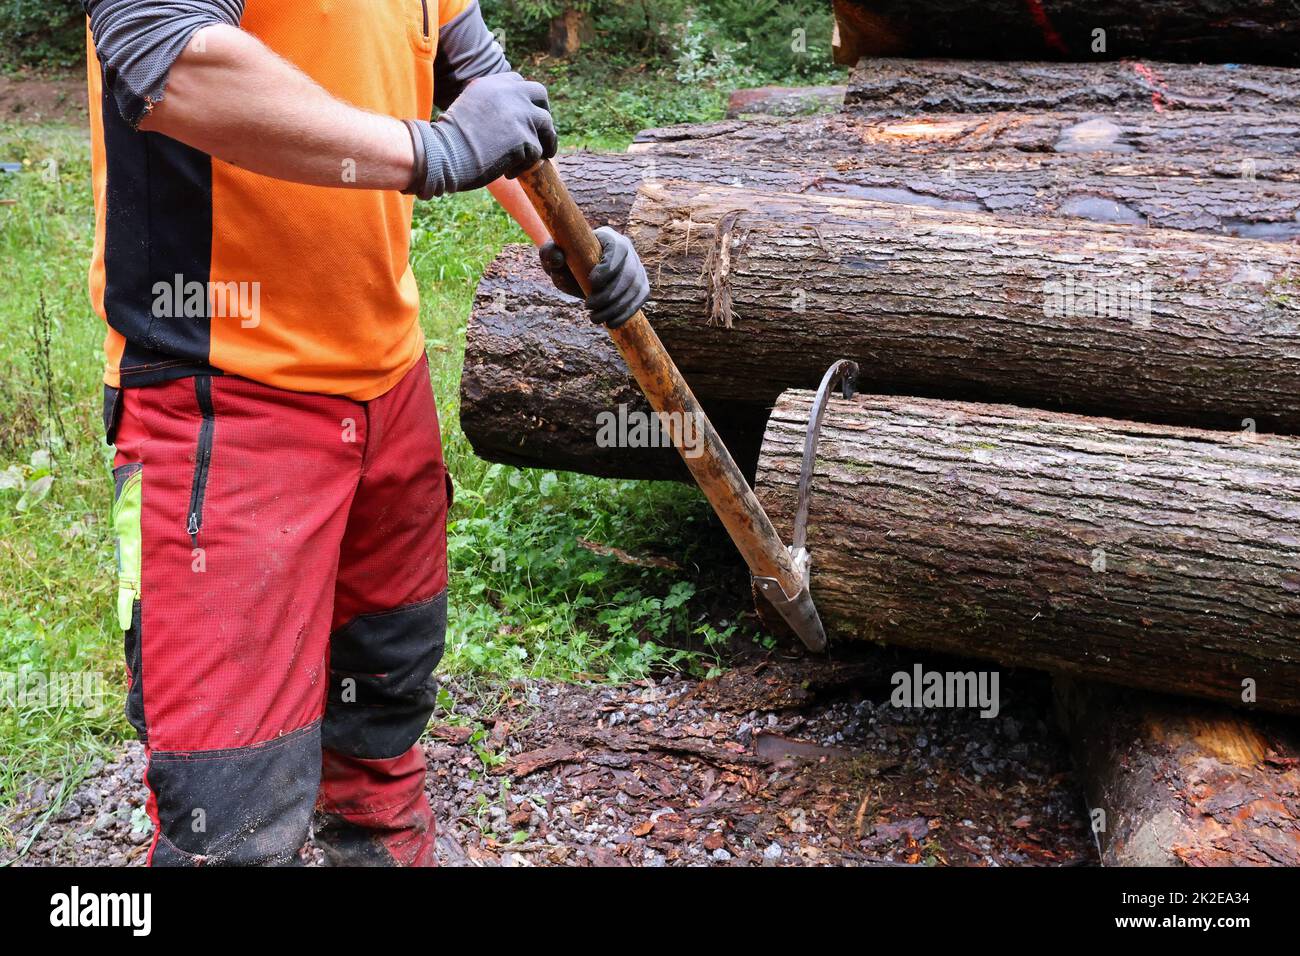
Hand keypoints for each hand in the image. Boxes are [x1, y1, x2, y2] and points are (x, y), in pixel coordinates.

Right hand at [404, 72, 555, 198]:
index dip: (526, 99)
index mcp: (492, 83)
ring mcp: (519, 114)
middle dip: (544, 112)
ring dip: (545, 142)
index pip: (519, 82)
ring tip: (539, 156)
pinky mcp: (524, 138)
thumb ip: (490, 103)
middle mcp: (508, 93)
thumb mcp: (468, 107)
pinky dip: (525, 165)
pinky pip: (536, 153)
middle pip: (540, 94)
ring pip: (546, 125)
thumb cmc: (449, 139)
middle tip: (544, 132)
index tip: (527, 113)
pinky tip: (508, 172)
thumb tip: (509, 116)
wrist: (443, 154)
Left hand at [539, 227, 649, 328]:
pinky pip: (640, 299)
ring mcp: (637, 267)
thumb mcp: (552, 256)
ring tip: (595, 318)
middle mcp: (628, 249)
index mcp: (609, 237)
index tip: (592, 282)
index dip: (609, 266)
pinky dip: (626, 313)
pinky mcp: (641, 285)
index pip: (619, 248)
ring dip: (615, 307)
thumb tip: (558, 258)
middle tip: (588, 306)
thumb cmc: (565, 262)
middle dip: (609, 294)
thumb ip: (549, 253)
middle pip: (628, 273)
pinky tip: (610, 323)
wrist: (579, 272)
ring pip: (634, 289)